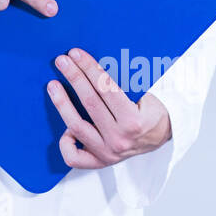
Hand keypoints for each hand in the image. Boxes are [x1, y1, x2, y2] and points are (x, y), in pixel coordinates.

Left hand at [47, 47, 171, 168]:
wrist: (162, 136)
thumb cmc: (151, 110)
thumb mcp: (145, 94)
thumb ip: (122, 83)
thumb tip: (91, 63)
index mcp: (133, 121)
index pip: (106, 89)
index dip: (89, 68)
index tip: (76, 54)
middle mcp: (120, 139)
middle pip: (89, 103)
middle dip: (74, 77)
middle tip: (62, 61)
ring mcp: (108, 153)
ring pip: (77, 126)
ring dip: (62, 103)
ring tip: (53, 85)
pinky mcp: (100, 161)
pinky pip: (74, 157)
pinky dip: (65, 142)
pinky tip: (66, 126)